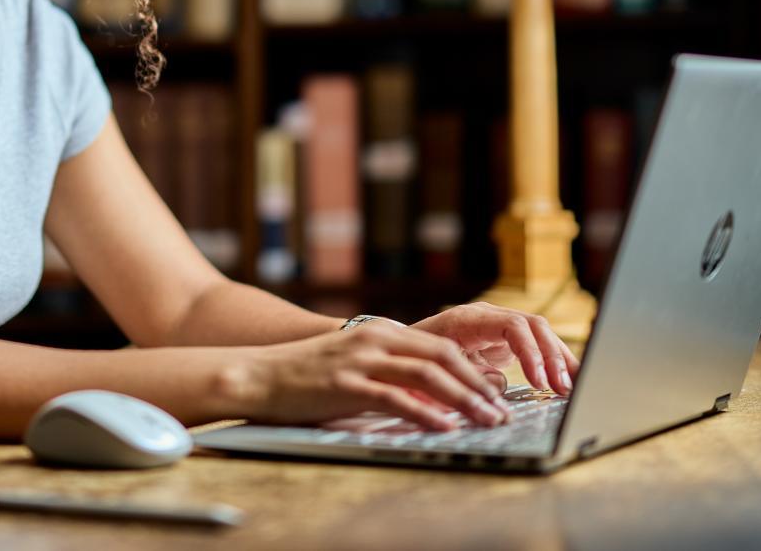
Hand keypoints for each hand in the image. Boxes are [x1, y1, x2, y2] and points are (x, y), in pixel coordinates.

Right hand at [237, 321, 514, 430]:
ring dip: (463, 399)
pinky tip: (444, 427)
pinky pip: (395, 399)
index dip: (474, 370)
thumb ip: (390, 373)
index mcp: (383, 333)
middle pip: (443, 357)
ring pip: (427, 375)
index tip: (496, 394)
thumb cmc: (306, 377)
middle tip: (502, 411)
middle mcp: (376, 341)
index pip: (442, 347)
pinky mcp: (346, 385)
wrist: (257, 375)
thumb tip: (430, 397)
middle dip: (478, 385)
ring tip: (487, 420)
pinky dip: (425, 413)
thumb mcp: (355, 365)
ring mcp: (361, 361)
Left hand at [410, 302, 579, 395]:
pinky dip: (552, 363)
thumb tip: (498, 387)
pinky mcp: (505, 341)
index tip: (539, 382)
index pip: (513, 326)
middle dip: (552, 356)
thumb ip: (467, 376)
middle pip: (533, 326)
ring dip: (559, 360)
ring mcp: (499, 326)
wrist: (404, 350)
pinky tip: (566, 382)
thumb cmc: (416, 359)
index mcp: (470, 318)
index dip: (530, 353)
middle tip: (563, 388)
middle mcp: (489, 317)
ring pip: (540, 334)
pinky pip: (535, 346)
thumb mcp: (435, 368)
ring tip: (573, 387)